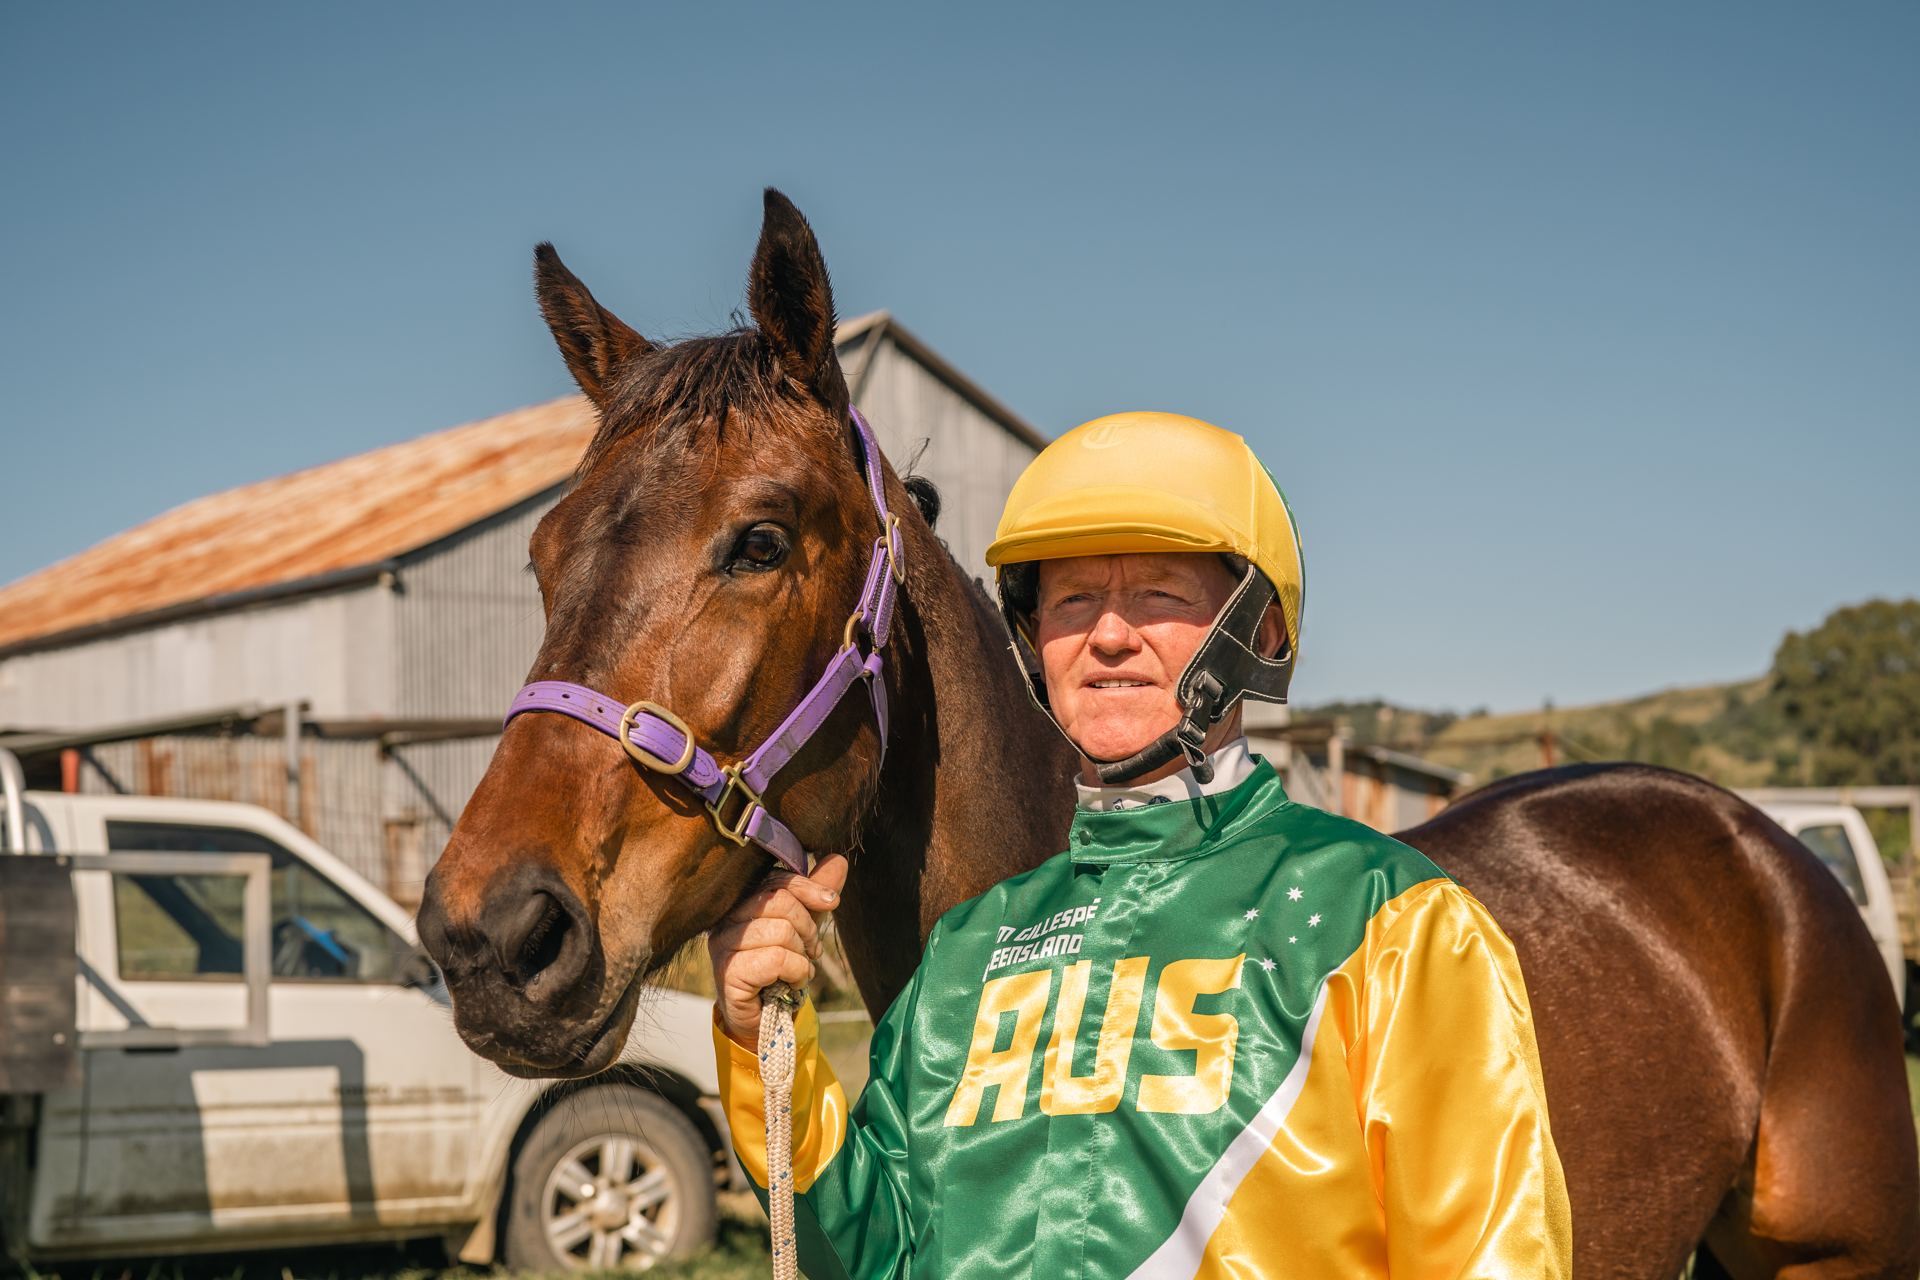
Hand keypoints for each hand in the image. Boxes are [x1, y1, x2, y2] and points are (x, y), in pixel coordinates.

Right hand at [708, 853, 848, 1049]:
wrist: (765, 1020)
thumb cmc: (779, 969)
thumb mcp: (804, 927)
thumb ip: (817, 895)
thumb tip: (839, 860)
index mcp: (739, 902)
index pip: (775, 879)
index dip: (808, 887)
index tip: (832, 902)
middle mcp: (724, 920)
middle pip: (779, 902)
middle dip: (808, 927)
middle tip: (811, 950)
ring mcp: (722, 946)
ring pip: (781, 931)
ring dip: (802, 955)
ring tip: (799, 969)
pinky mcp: (728, 973)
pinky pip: (776, 959)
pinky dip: (796, 972)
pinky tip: (792, 983)